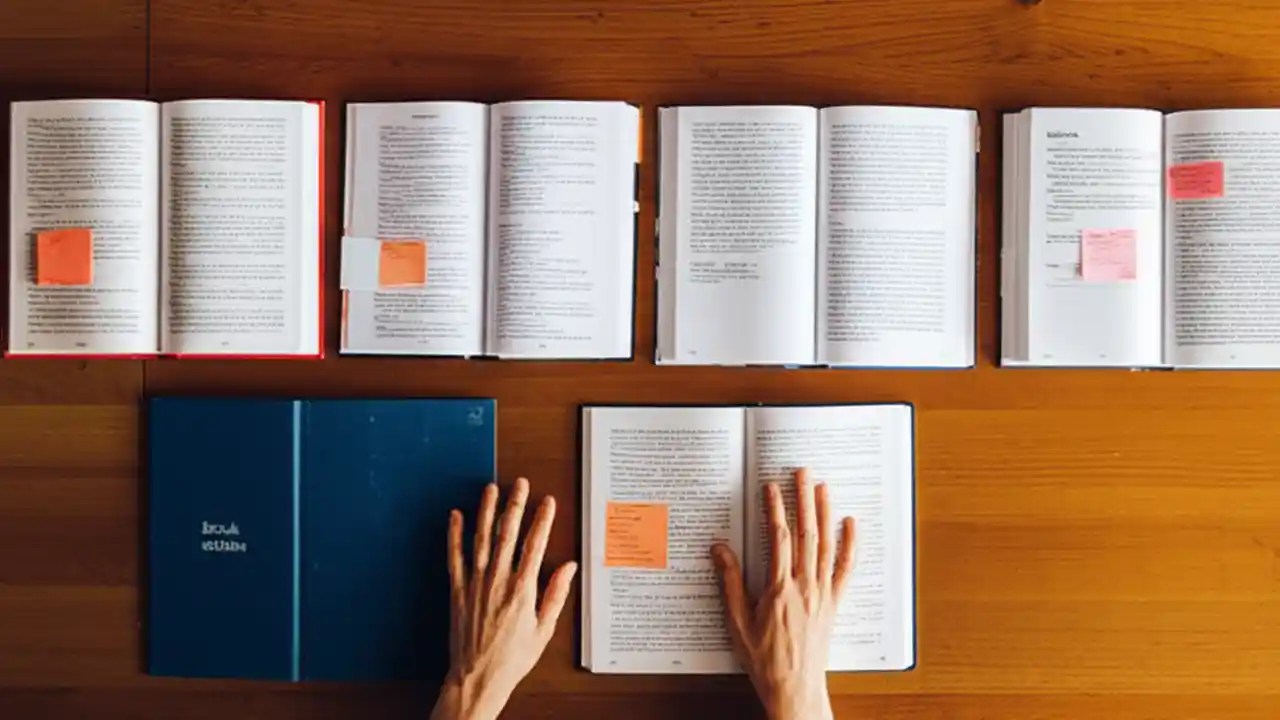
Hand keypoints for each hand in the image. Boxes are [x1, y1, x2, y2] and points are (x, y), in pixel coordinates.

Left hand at [431, 477, 577, 719]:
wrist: (478, 677)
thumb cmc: (512, 657)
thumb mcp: (544, 630)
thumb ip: (556, 595)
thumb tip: (569, 567)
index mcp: (523, 590)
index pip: (535, 545)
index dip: (542, 520)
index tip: (548, 501)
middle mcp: (498, 580)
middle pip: (507, 534)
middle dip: (515, 505)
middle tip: (520, 484)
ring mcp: (475, 583)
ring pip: (481, 538)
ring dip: (486, 511)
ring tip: (490, 489)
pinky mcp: (457, 590)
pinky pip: (454, 556)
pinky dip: (454, 534)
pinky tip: (455, 516)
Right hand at [711, 468, 855, 719]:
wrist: (793, 686)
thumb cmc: (764, 658)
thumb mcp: (737, 621)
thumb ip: (730, 582)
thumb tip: (720, 550)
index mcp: (779, 589)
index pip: (778, 538)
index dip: (774, 509)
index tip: (770, 487)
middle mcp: (805, 586)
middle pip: (805, 533)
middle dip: (803, 499)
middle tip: (801, 473)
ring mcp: (822, 592)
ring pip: (826, 544)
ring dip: (824, 513)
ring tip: (822, 487)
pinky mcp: (833, 602)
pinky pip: (845, 568)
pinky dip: (850, 544)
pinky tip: (851, 524)